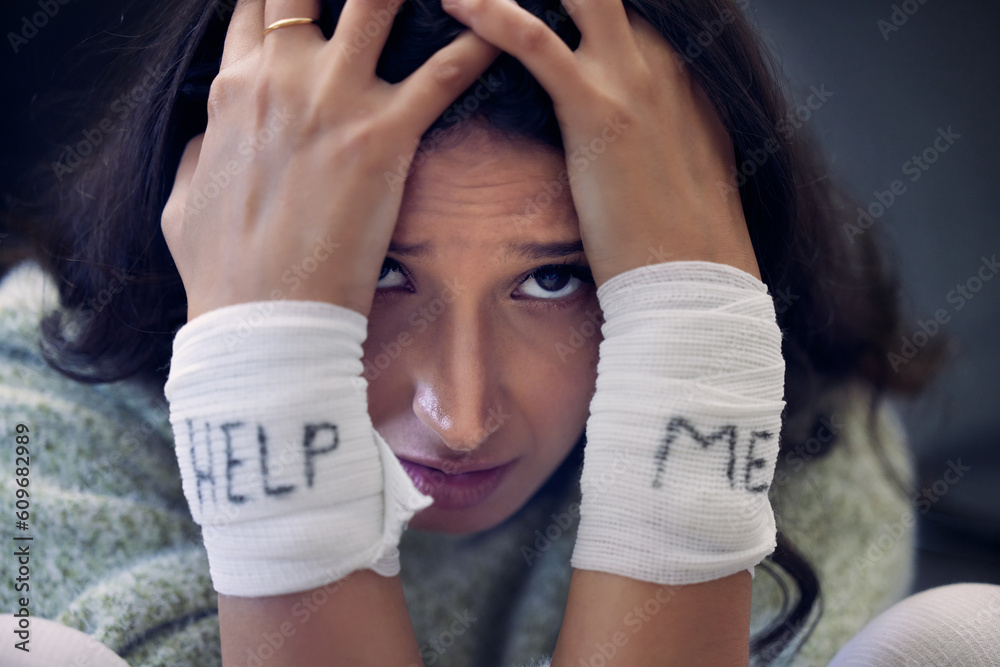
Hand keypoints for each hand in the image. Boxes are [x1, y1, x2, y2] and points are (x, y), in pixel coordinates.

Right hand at [161, 0, 499, 320]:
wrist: (262, 322)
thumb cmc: (223, 273)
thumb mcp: (182, 204)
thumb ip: (198, 154)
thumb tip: (207, 138)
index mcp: (234, 90)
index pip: (257, 6)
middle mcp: (282, 77)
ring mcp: (334, 100)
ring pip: (376, 1)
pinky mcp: (383, 137)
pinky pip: (445, 72)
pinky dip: (482, 43)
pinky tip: (506, 25)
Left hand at [439, 0, 759, 285]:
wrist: (694, 278)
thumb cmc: (679, 232)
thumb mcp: (681, 160)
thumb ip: (659, 123)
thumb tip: (634, 124)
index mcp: (681, 71)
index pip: (629, 9)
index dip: (587, 3)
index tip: (553, 4)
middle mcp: (663, 61)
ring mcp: (633, 80)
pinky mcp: (598, 111)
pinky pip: (538, 44)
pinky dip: (494, 17)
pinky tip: (460, 3)